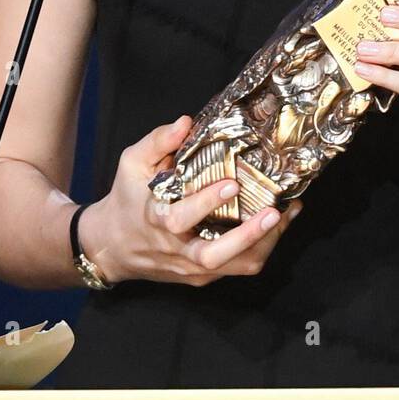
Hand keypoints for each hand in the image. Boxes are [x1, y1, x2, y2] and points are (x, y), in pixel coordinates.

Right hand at [78, 116, 301, 286]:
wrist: (111, 247)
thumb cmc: (127, 200)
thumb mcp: (132, 165)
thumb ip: (158, 142)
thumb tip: (185, 122)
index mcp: (156, 221)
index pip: (180, 219)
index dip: (206, 203)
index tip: (231, 184)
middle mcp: (176, 250)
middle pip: (214, 256)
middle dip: (248, 236)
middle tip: (274, 212)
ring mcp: (191, 268)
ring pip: (234, 267)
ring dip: (265, 243)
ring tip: (287, 214)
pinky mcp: (203, 276)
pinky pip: (237, 267)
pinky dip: (261, 247)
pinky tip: (279, 223)